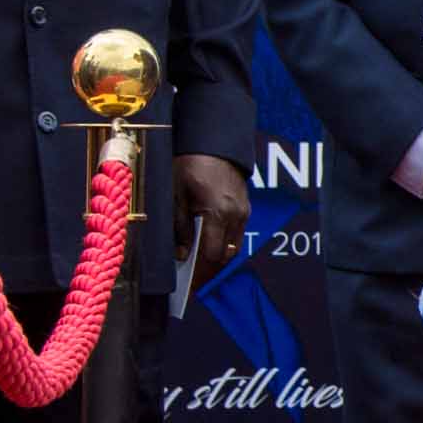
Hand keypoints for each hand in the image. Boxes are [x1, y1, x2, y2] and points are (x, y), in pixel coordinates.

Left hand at [175, 154, 249, 291]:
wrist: (213, 143)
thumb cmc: (190, 165)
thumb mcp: (176, 196)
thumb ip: (180, 228)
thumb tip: (181, 254)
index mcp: (217, 213)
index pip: (213, 254)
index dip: (199, 270)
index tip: (186, 280)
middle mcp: (236, 215)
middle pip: (226, 254)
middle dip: (208, 266)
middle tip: (190, 275)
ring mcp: (244, 212)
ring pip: (234, 245)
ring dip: (217, 253)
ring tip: (197, 259)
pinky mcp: (246, 207)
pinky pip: (237, 232)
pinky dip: (224, 240)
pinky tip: (208, 240)